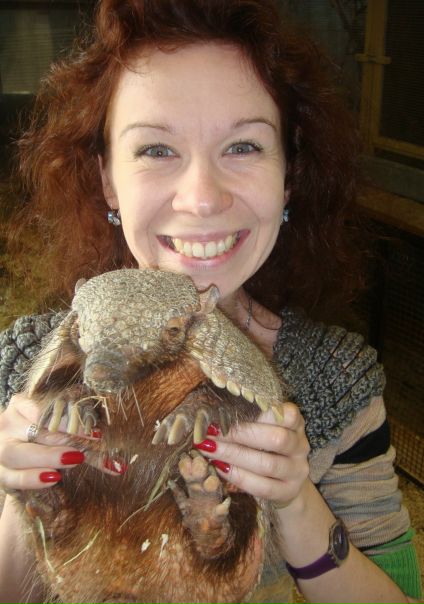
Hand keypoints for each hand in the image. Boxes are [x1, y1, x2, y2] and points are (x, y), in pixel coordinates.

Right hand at [0, 393, 100, 490]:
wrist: (25, 467)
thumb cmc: (49, 443)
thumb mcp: (68, 436)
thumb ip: (90, 446)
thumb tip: (120, 467)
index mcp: (22, 404)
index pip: (45, 407)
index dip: (70, 418)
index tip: (94, 431)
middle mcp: (7, 423)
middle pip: (32, 429)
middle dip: (60, 440)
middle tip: (83, 449)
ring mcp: (0, 447)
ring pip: (16, 453)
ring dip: (46, 458)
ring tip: (73, 460)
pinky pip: (11, 477)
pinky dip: (32, 478)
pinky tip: (52, 478)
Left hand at [193, 402, 310, 507]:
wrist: (285, 482)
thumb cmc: (266, 447)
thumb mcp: (264, 428)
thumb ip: (247, 420)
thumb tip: (212, 414)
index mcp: (295, 424)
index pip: (287, 414)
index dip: (261, 413)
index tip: (231, 411)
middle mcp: (300, 446)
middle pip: (276, 439)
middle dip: (240, 435)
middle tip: (211, 432)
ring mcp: (296, 471)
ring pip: (267, 464)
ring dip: (234, 456)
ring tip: (210, 449)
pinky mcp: (287, 492)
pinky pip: (262, 487)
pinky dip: (238, 476)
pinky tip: (219, 467)